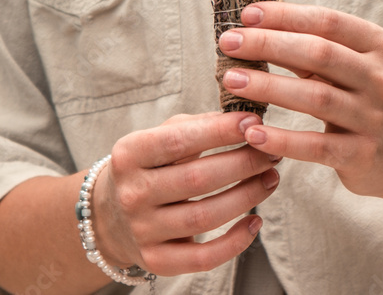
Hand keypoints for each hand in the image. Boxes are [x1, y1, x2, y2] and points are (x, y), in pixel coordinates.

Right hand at [93, 112, 280, 275]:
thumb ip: (194, 127)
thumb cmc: (147, 168)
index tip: (254, 122)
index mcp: (128, 155)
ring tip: (270, 179)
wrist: (110, 216)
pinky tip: (255, 221)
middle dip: (243, 163)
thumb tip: (243, 121)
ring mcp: (142, 230)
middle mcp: (131, 193)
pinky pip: (203, 257)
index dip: (220, 131)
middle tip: (272, 152)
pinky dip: (236, 242)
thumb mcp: (156, 139)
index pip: (178, 140)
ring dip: (247, 197)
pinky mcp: (156, 260)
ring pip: (205, 217)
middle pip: (197, 179)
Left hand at [217, 1, 382, 199]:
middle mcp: (379, 78)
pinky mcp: (362, 154)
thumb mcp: (349, 67)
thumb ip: (312, 47)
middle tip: (228, 43)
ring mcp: (373, 117)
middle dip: (268, 45)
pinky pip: (317, 146)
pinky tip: (252, 134)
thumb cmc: (363, 100)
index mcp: (376, 47)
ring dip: (268, 87)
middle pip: (319, 53)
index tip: (245, 14)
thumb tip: (253, 25)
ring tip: (231, 81)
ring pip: (316, 97)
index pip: (327, 22)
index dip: (284, 16)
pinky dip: (282, 139)